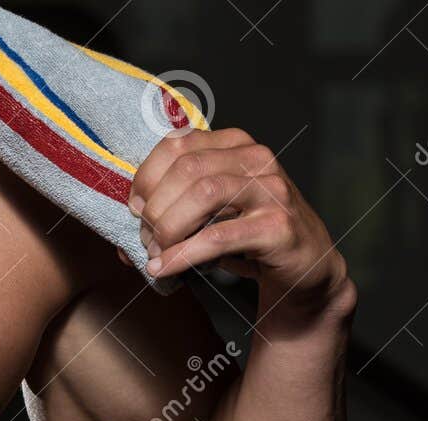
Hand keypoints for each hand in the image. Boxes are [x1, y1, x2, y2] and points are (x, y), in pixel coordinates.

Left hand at [129, 127, 355, 320]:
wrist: (305, 267)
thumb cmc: (248, 237)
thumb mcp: (208, 215)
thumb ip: (172, 211)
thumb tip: (123, 236)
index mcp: (235, 145)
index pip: (177, 145)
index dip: (146, 177)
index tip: (135, 209)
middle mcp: (256, 159)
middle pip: (187, 169)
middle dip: (155, 208)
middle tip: (146, 239)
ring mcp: (271, 189)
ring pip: (204, 194)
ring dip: (168, 228)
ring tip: (157, 252)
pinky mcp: (278, 226)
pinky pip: (219, 236)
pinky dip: (183, 254)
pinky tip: (165, 268)